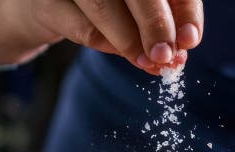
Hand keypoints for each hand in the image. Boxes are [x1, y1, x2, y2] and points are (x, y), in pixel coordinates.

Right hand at [29, 0, 200, 72]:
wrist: (44, 3)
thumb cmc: (102, 1)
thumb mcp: (137, 4)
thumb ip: (165, 16)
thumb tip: (186, 42)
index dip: (184, 8)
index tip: (191, 40)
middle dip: (156, 25)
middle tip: (167, 56)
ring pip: (103, 6)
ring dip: (131, 42)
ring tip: (149, 62)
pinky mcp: (47, 1)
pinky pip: (82, 28)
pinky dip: (109, 45)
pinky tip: (123, 53)